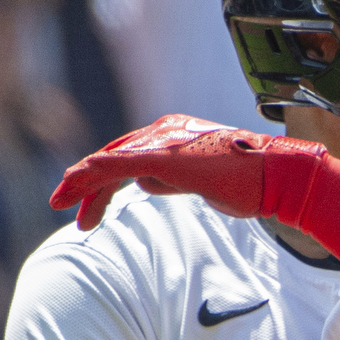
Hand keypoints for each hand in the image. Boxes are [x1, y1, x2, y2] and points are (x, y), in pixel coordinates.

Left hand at [49, 115, 327, 230]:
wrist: (277, 177)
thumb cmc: (250, 184)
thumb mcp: (202, 184)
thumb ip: (169, 180)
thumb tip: (142, 182)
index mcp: (174, 136)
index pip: (127, 156)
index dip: (102, 180)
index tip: (89, 206)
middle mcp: (164, 132)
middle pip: (112, 157)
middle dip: (85, 184)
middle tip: (63, 206)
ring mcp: (163, 141)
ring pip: (108, 160)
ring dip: (82, 184)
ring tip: (62, 205)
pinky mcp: (164, 156)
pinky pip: (117, 162)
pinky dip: (93, 173)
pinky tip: (73, 183)